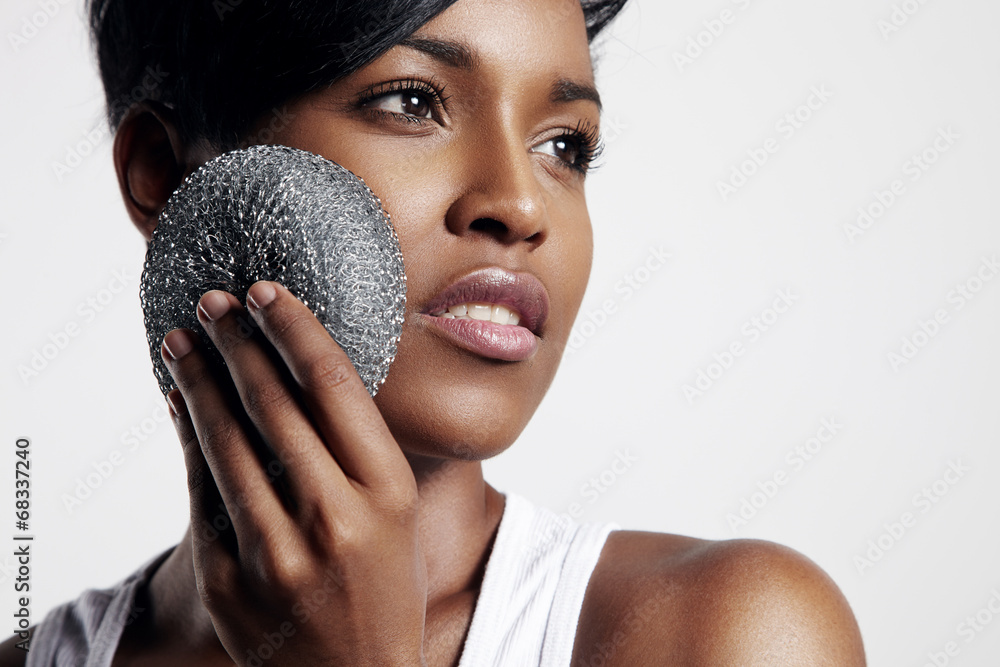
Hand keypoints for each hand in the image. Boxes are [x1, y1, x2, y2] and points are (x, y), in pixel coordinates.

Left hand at [161, 281, 426, 665]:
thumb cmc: (381, 586)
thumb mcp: (395, 514)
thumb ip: (356, 448)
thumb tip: (302, 365)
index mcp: (388, 494)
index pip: (334, 386)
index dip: (293, 328)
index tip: (265, 292)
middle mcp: (337, 520)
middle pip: (274, 403)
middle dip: (237, 341)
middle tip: (211, 301)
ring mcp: (279, 556)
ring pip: (226, 442)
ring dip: (198, 380)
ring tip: (181, 341)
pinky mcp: (232, 583)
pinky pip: (200, 493)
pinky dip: (186, 439)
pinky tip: (178, 405)